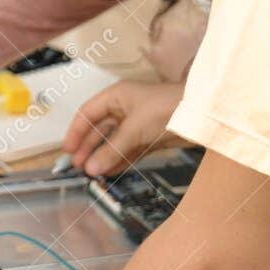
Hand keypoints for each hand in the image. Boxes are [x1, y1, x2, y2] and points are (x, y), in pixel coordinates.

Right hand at [63, 80, 186, 175]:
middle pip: (100, 129)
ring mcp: (137, 124)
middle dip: (89, 148)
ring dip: (103, 156)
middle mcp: (124, 108)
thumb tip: (91, 168)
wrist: (201, 115)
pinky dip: (119, 161)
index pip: (88, 113)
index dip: (76, 132)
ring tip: (92, 173)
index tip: (68, 150)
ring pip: (114, 142)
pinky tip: (110, 171)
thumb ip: (111, 150)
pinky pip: (128, 150)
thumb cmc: (167, 108)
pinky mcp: (149, 137)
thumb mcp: (134, 128)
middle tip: (78, 166)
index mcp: (117, 96)